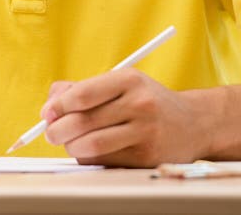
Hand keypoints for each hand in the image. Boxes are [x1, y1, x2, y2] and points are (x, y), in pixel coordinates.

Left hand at [40, 69, 204, 167]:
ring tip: (69, 143)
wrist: (193, 123)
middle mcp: (139, 104)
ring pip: (92, 145)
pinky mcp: (147, 157)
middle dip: (59, 130)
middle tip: (50, 133)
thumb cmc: (145, 100)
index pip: (83, 94)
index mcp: (129, 80)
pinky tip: (89, 150)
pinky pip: (105, 161)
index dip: (59, 106)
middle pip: (84, 122)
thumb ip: (82, 88)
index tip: (47, 113)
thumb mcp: (120, 82)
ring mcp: (145, 132)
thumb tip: (49, 105)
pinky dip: (89, 158)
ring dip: (72, 147)